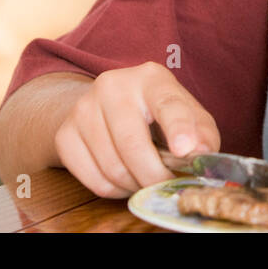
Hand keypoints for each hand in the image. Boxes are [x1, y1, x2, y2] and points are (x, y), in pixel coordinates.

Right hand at [54, 61, 220, 197]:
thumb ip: (202, 133)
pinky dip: (114, 190)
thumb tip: (203, 154)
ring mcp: (84, 109)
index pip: (168, 104)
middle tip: (166, 186)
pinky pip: (93, 180)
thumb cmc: (157, 111)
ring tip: (146, 179)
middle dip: (154, 176)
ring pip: (112, 167)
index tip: (186, 150)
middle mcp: (113, 87)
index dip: (178, 128)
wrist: (107, 104)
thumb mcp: (187, 113)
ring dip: (135, 185)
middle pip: (133, 144)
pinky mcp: (65, 134)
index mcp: (151, 78)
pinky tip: (125, 180)